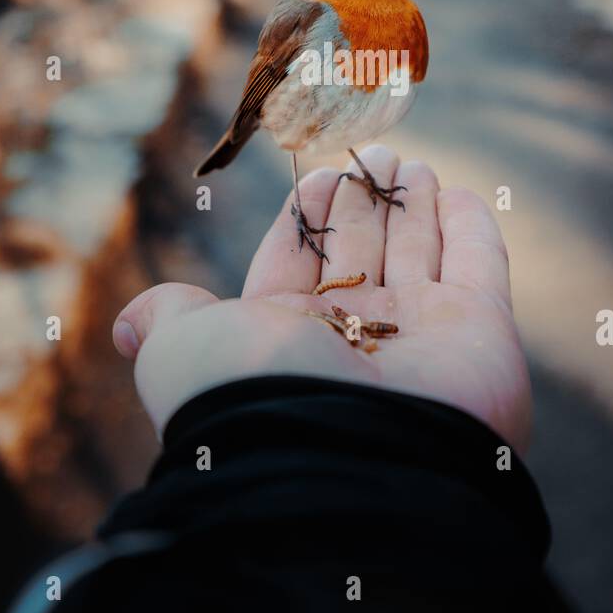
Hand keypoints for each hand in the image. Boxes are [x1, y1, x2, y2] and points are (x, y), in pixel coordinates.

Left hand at [113, 146, 530, 449]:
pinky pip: (480, 268)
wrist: (346, 459)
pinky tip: (459, 194)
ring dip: (415, 205)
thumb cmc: (255, 396)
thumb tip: (128, 323)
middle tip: (373, 153)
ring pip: (421, 253)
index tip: (317, 173)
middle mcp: (358, 342)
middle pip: (364, 252)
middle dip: (365, 202)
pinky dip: (472, 229)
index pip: (299, 263)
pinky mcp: (483, 335)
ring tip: (410, 162)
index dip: (308, 217)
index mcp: (289, 341)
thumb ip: (168, 320)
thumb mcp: (183, 350)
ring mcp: (425, 338)